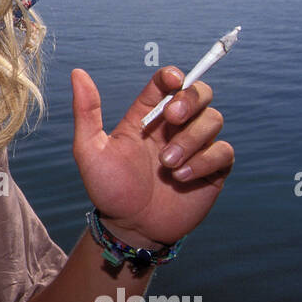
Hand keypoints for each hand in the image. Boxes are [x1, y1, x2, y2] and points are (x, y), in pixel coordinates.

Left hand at [71, 66, 233, 247]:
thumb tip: (77, 73)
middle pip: (200, 92)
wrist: (130, 227)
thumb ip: (86, 112)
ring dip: (191, 139)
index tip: (172, 81)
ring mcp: (196, 147)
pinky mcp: (212, 169)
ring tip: (167, 165)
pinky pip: (224, 151)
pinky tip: (181, 178)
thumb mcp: (90, 150)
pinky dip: (205, 161)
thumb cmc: (109, 189)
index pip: (167, 82)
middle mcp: (174, 127)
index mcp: (148, 115)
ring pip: (213, 120)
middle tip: (172, 119)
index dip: (173, 76)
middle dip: (191, 100)